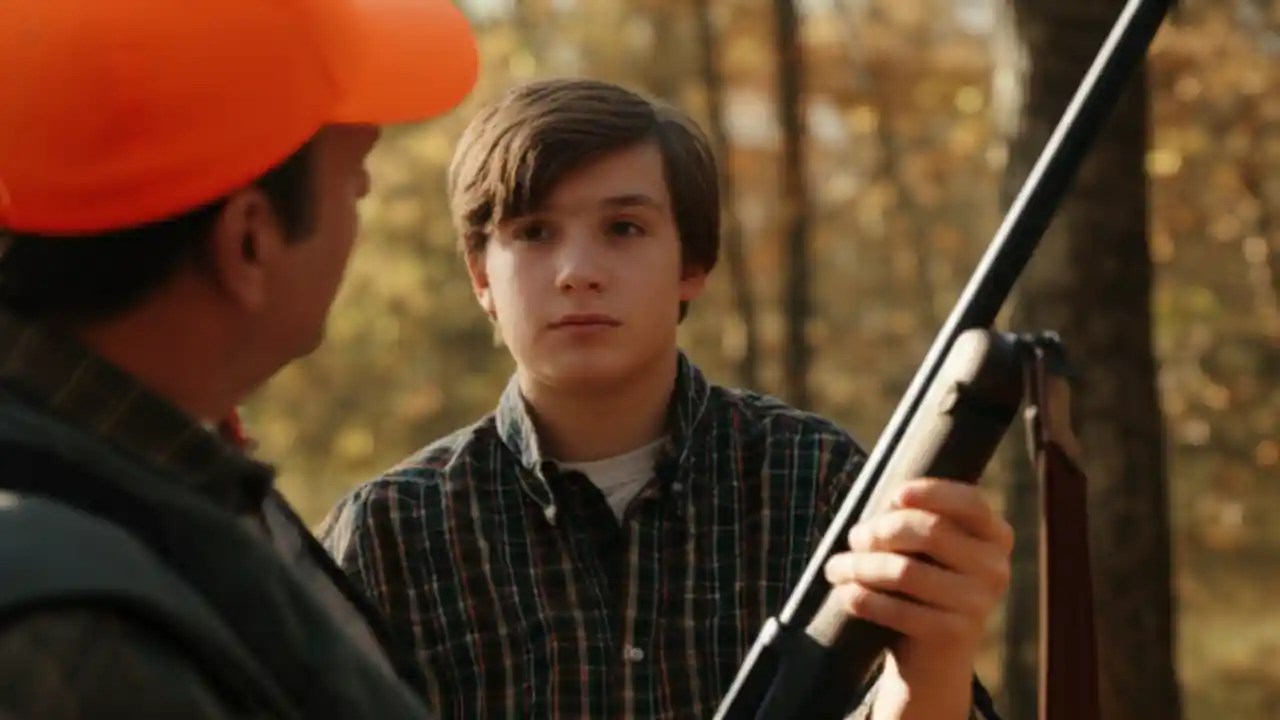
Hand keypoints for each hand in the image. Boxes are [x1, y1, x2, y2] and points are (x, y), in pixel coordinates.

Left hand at [823, 478, 1012, 717]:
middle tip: (853, 538)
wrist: (932, 660)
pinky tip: (845, 594)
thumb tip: (888, 504)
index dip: (931, 492)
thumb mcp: (927, 549)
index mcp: (995, 536)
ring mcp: (979, 603)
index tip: (894, 495)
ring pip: (905, 571)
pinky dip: (864, 599)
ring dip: (860, 566)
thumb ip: (915, 520)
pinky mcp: (954, 634)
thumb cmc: (921, 585)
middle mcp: (995, 568)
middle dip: (880, 531)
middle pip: (930, 531)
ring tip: (835, 568)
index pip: (969, 502)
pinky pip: (898, 609)